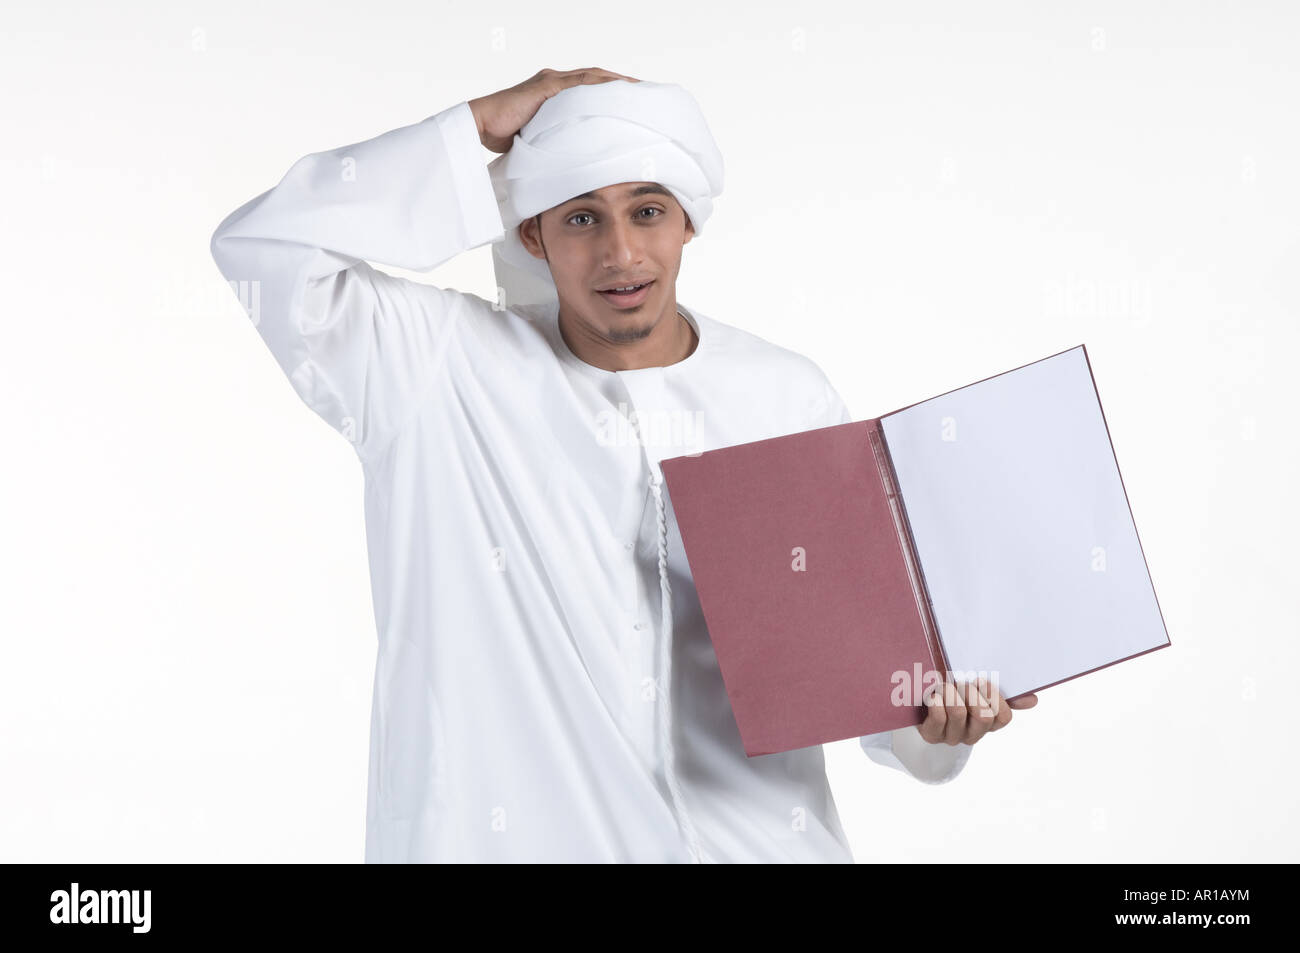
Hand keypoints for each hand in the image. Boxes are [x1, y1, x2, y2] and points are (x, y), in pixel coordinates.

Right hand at [468, 67, 640, 152]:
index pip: (593, 89)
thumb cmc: (505, 137)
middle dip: (624, 86)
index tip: (637, 103)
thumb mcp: (541, 140)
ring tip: (641, 92)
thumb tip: (577, 161)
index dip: (616, 94)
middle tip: (649, 94)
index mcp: (555, 93)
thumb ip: (558, 141)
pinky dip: (601, 86)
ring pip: (594, 78)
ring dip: (619, 84)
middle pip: (598, 80)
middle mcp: (556, 83)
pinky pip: (580, 84)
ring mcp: (551, 82)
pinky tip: (618, 91)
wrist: (480, 126)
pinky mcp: (546, 87)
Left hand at [918, 676, 1036, 745]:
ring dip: (951, 693)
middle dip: (973, 694)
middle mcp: (972, 733)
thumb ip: (1005, 695)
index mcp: (988, 723)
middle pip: (984, 716)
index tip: (983, 680)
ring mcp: (951, 736)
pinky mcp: (931, 735)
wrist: (917, 701)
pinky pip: (939, 718)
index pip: (1003, 717)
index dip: (995, 697)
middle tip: (962, 682)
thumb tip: (1032, 700)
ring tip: (944, 684)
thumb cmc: (952, 692)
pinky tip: (933, 695)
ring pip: (960, 713)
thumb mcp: (978, 690)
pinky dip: (936, 702)